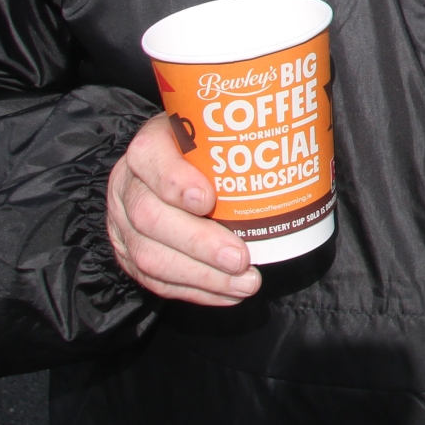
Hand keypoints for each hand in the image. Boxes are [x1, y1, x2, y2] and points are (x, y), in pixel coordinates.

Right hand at [107, 113, 260, 304]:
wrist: (163, 169)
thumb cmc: (200, 147)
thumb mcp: (211, 130)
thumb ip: (239, 135)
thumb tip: (302, 140)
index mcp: (148, 146)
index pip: (150, 157)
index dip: (175, 181)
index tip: (208, 199)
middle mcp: (128, 185)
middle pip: (151, 218)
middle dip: (200, 243)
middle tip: (242, 258)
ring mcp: (122, 224)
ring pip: (151, 257)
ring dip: (202, 276)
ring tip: (244, 283)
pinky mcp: (128, 255)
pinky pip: (155, 280)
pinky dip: (195, 290)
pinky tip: (227, 294)